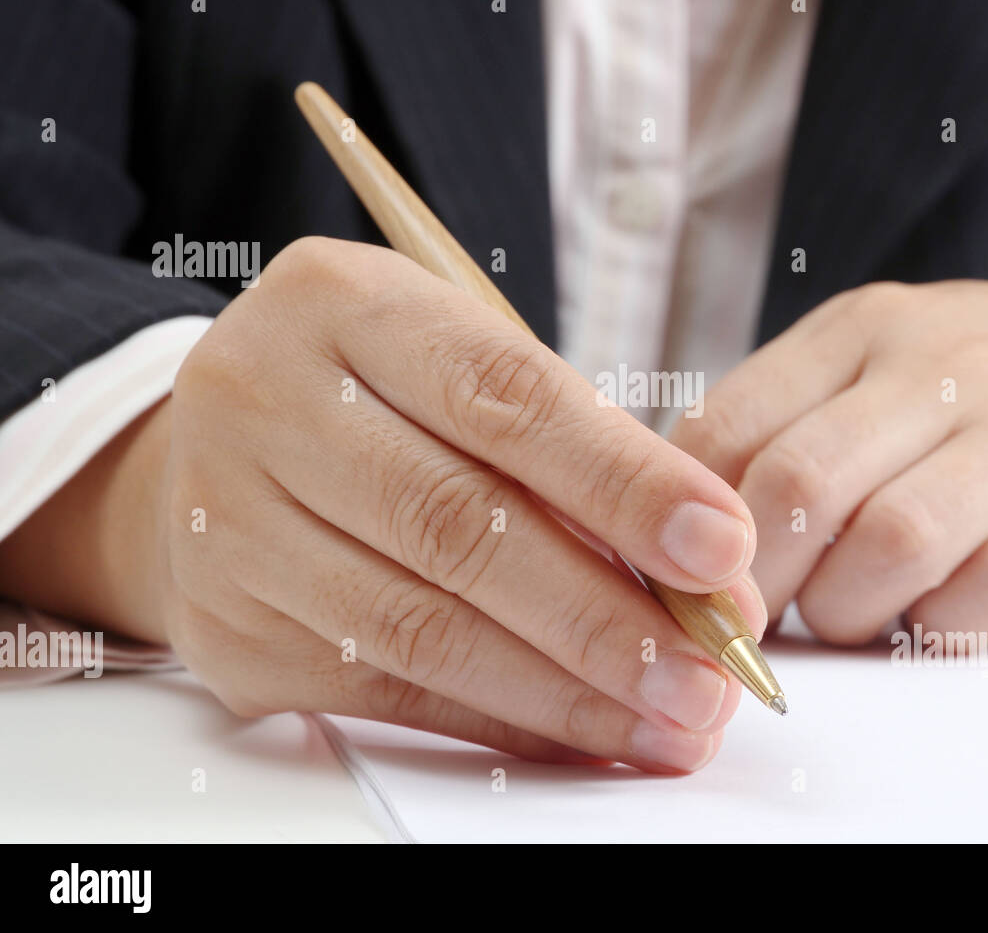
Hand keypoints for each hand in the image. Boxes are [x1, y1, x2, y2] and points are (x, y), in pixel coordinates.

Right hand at [0, 237, 765, 772]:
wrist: (218, 443)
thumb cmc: (377, 392)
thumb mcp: (457, 361)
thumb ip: (562, 443)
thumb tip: (694, 563)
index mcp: (343, 303)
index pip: (502, 395)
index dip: (623, 480)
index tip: (721, 547)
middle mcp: (265, 403)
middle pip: (459, 526)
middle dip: (605, 614)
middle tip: (711, 670)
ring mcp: (230, 524)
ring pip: (423, 626)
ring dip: (565, 688)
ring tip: (670, 719)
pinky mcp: (233, 629)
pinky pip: (388, 689)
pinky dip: (501, 720)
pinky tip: (580, 731)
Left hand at [671, 275, 987, 643]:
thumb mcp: (881, 357)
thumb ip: (785, 422)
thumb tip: (687, 532)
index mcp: (863, 328)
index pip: (730, 426)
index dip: (689, 525)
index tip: (693, 578)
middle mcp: (945, 366)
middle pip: (803, 486)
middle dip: (761, 581)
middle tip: (761, 617)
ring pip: (895, 542)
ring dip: (848, 609)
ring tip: (850, 613)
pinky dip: (944, 624)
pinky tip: (933, 615)